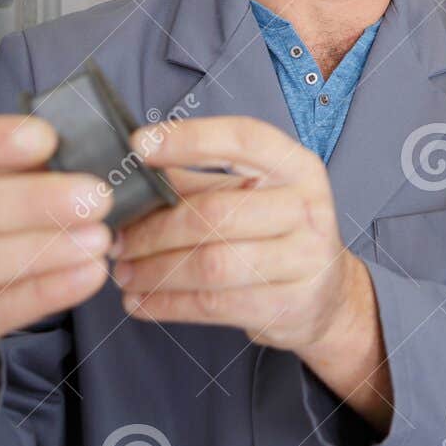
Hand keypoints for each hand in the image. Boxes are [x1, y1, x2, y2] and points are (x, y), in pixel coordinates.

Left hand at [112, 116, 390, 426]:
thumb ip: (200, 181)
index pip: (245, 140)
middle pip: (217, 212)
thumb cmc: (277, 236)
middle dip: (155, 228)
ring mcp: (304, 259)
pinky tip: (140, 301)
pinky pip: (213, 305)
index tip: (138, 145)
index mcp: (297, 167)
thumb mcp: (253, 197)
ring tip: (124, 272)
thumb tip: (134, 171)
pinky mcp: (288, 305)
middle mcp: (308, 208)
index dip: (191, 139)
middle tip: (118, 240)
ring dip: (155, 270)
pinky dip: (167, 304)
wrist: (327, 297)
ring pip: (211, 264)